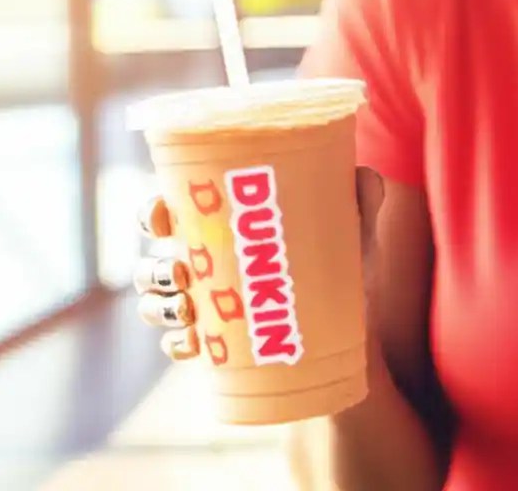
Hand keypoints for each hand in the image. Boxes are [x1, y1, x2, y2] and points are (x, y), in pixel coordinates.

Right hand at [134, 167, 385, 361]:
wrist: (352, 333)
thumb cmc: (344, 271)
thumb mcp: (353, 235)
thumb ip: (361, 200)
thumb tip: (364, 173)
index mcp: (224, 228)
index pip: (169, 212)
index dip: (153, 214)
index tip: (163, 219)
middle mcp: (206, 264)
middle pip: (153, 261)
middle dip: (153, 268)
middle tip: (181, 272)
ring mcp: (204, 305)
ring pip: (154, 303)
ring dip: (159, 307)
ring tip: (187, 311)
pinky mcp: (213, 343)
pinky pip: (176, 345)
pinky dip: (176, 344)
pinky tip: (193, 343)